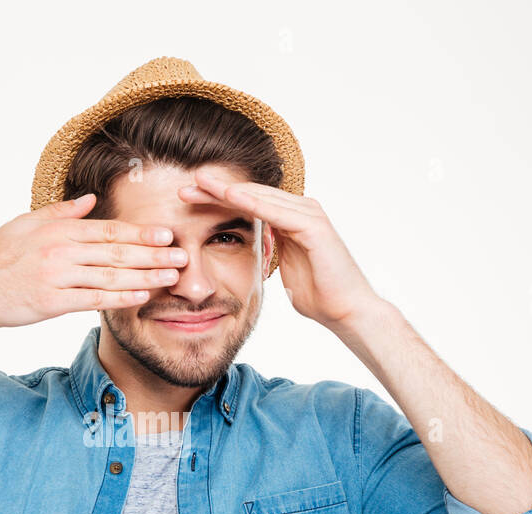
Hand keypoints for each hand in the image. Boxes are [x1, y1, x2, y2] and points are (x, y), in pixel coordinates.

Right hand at [0, 194, 188, 333]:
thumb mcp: (24, 225)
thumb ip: (61, 213)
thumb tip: (89, 200)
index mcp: (57, 231)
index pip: (108, 231)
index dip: (140, 233)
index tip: (166, 234)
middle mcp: (61, 251)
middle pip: (116, 253)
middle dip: (153, 255)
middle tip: (182, 256)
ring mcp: (58, 277)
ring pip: (111, 277)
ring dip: (145, 277)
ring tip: (171, 278)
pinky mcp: (53, 303)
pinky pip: (94, 300)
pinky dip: (120, 298)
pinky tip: (142, 297)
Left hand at [177, 169, 392, 327]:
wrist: (346, 311)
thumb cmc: (319, 295)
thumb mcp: (285, 268)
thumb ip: (273, 251)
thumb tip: (256, 250)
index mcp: (292, 219)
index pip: (249, 202)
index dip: (218, 199)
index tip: (188, 197)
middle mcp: (301, 210)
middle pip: (251, 194)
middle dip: (217, 189)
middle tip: (184, 183)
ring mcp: (309, 215)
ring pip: (261, 196)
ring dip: (228, 190)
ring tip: (200, 183)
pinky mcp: (314, 226)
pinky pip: (276, 211)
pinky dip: (252, 203)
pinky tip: (229, 197)